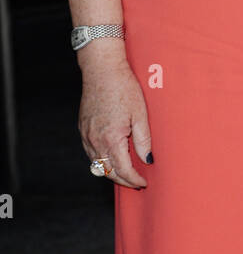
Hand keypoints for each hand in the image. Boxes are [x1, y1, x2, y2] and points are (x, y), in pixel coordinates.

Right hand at [78, 46, 151, 189]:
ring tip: (127, 173)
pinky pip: (90, 153)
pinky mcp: (82, 129)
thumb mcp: (140, 114)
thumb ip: (144, 140)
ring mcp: (86, 135)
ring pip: (97, 165)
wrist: (102, 70)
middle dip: (123, 180)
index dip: (134, 180)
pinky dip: (101, 160)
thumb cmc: (124, 88)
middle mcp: (95, 141)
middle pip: (108, 172)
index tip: (144, 183)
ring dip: (111, 172)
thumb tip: (148, 160)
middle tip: (137, 182)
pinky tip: (112, 158)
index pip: (123, 170)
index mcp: (110, 139)